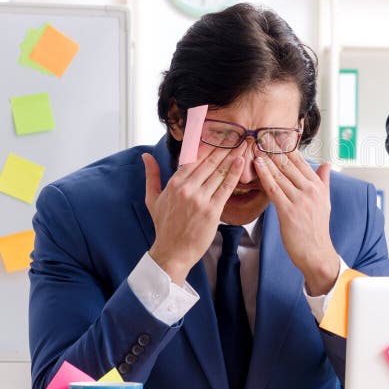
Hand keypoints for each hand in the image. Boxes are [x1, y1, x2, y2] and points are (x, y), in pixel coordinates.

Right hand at [142, 144, 245, 283]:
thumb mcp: (152, 199)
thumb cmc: (164, 226)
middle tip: (235, 135)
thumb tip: (145, 156)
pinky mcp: (212, 210)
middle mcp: (186, 189)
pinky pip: (226, 188)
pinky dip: (235, 174)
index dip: (206, 146)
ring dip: (231, 157)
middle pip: (208, 163)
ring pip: (219, 173)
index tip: (217, 136)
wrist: (172, 252)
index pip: (192, 159)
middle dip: (222, 148)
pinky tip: (241, 162)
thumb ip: (151, 176)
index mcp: (173, 184)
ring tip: (242, 145)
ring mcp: (200, 199)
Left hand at [253, 148, 339, 295]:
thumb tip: (327, 164)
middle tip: (262, 134)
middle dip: (275, 148)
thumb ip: (324, 180)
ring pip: (280, 174)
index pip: (301, 161)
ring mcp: (300, 200)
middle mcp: (311, 190)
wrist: (316, 253)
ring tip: (256, 146)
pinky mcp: (289, 212)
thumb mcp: (325, 201)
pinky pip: (274, 189)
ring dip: (267, 159)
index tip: (276, 135)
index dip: (287, 147)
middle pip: (289, 164)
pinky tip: (258, 165)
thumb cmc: (317, 229)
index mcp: (318, 186)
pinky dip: (265, 176)